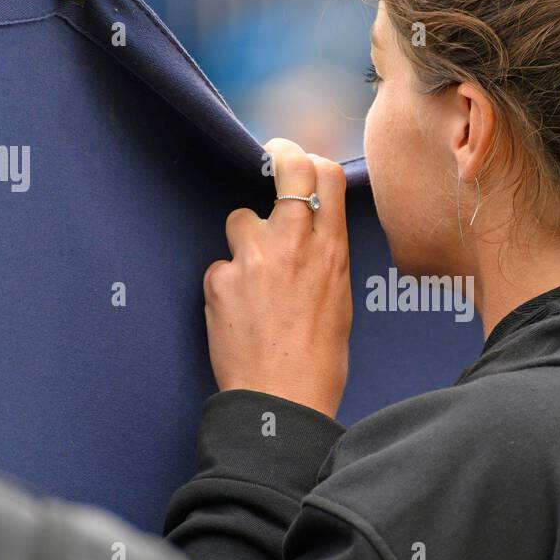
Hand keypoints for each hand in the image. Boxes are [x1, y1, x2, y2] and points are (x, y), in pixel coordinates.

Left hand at [202, 138, 351, 417]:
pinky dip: (226, 285)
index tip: (299, 163)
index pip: (326, 176)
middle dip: (279, 157)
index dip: (311, 163)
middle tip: (272, 158)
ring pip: (240, 218)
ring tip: (252, 279)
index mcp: (331, 252)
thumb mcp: (339, 301)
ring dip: (244, 239)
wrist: (281, 401)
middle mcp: (294, 245)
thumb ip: (324, 259)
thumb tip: (313, 234)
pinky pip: (220, 266)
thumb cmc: (318, 362)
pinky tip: (238, 315)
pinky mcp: (220, 280)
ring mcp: (254, 259)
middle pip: (288, 169)